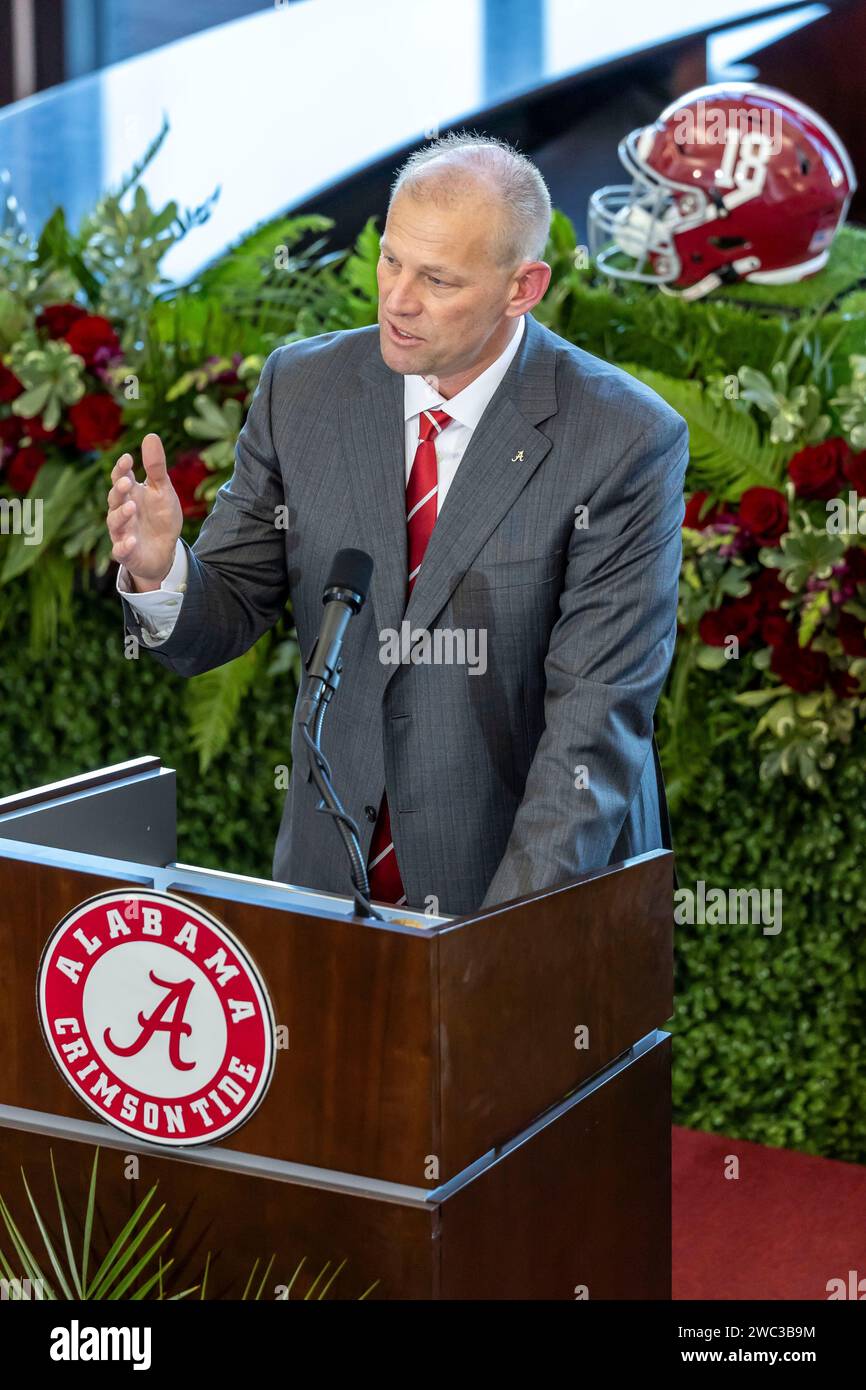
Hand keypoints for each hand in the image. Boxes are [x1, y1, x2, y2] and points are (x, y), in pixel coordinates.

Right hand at [107, 434, 182, 590]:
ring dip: (121, 514)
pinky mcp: (126, 553)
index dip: (122, 469)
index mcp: (130, 494)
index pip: (121, 478)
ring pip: (114, 522)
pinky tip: (131, 540)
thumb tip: (150, 435)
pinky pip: (120, 550)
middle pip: (114, 498)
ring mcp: (122, 532)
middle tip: (127, 481)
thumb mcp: (163, 491)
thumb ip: (156, 467)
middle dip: (119, 490)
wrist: (165, 551)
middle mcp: (121, 511)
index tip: (128, 458)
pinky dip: (124, 545)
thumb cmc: (160, 518)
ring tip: (132, 506)